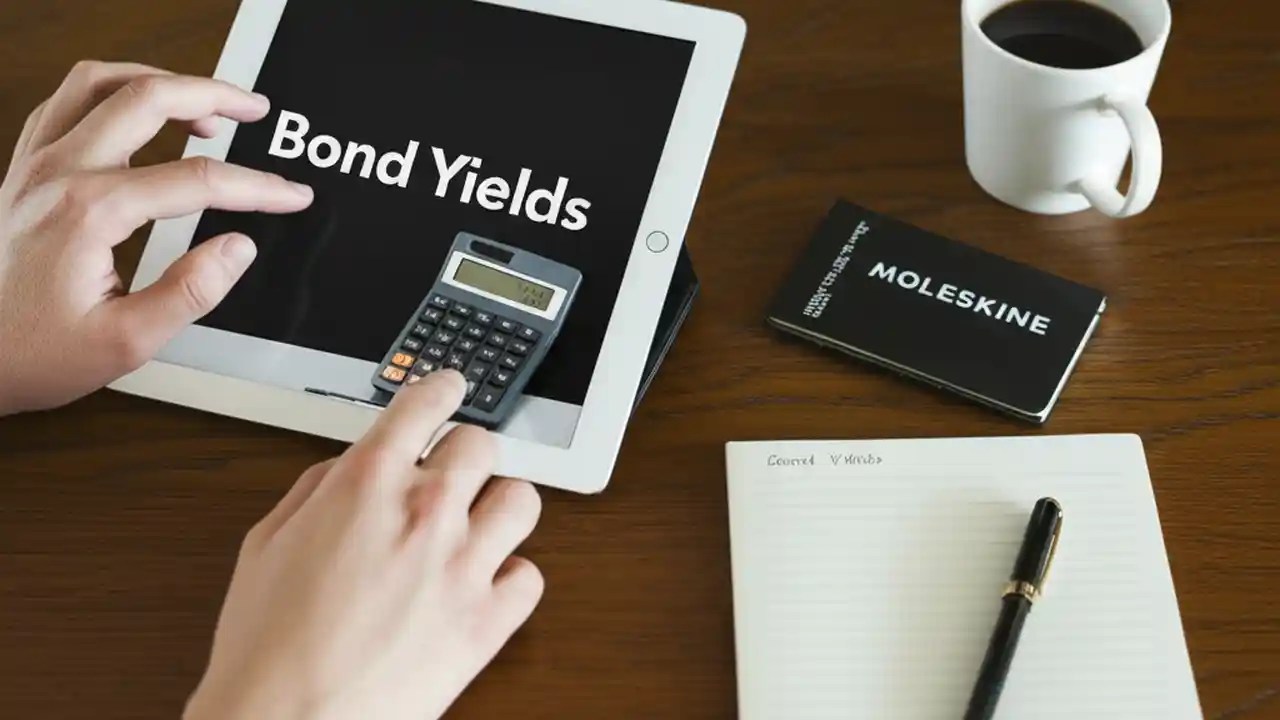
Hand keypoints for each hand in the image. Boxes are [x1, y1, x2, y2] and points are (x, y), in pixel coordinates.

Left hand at [0, 61, 312, 414]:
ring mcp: (33, 165)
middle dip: (213, 95)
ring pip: (99, 83)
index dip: (256, 187)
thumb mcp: (126, 342)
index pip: (197, 181)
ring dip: (159, 80)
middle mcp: (57, 174)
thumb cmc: (32, 352)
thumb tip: (238, 249)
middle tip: (253, 110)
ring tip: (202, 103)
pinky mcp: (22, 170)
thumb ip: (190, 292)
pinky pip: (65, 102)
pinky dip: (111, 92)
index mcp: (89, 212)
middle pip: (148, 98)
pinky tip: (137, 112)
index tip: (289, 196)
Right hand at [185, 370, 544, 719]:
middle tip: (455, 473)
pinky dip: (510, 578)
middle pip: (481, 445)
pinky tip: (484, 585)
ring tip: (480, 525)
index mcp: (366, 484)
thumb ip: (318, 489)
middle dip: (466, 455)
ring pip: (523, 499)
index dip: (441, 388)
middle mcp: (425, 513)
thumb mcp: (267, 543)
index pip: (424, 403)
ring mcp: (464, 566)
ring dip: (500, 506)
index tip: (448, 389)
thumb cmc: (266, 645)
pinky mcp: (487, 621)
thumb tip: (349, 468)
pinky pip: (530, 575)